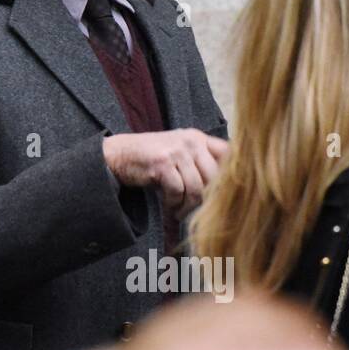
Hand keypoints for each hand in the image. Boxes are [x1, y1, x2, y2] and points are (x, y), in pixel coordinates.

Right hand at [102, 129, 228, 218]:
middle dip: (205, 199)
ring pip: (197, 188)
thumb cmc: (151, 159)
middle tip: (195, 209)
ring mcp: (176, 150)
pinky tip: (168, 205)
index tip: (224, 195)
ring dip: (187, 206)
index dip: (230, 177)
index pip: (228, 155)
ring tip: (179, 211)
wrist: (118, 155)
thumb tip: (227, 190)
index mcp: (198, 138)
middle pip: (215, 178)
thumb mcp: (180, 153)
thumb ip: (201, 163)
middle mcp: (191, 141)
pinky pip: (177, 191)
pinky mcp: (162, 163)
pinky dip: (173, 204)